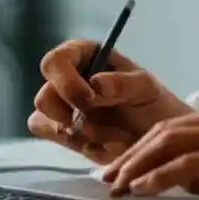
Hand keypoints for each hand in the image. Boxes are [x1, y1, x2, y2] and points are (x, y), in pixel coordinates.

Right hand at [28, 39, 193, 163]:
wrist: (155, 136)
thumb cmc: (151, 102)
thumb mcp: (145, 88)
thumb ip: (122, 83)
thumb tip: (96, 83)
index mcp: (84, 55)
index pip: (56, 61)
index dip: (66, 82)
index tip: (88, 100)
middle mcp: (67, 77)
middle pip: (44, 96)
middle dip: (71, 115)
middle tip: (98, 125)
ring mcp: (61, 104)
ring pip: (43, 119)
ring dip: (78, 132)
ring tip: (111, 135)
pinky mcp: (61, 129)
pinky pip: (53, 136)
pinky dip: (78, 144)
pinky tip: (102, 144)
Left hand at [101, 100, 198, 199]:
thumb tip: (175, 177)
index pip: (171, 127)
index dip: (140, 147)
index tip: (119, 167)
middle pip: (163, 132)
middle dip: (130, 156)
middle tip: (108, 178)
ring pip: (169, 143)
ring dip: (138, 166)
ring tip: (119, 185)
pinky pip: (188, 163)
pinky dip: (160, 175)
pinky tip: (144, 187)